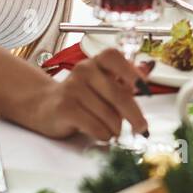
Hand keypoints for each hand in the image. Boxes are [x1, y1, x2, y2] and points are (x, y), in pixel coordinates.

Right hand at [18, 49, 149, 141]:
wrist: (44, 105)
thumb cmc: (81, 96)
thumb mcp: (102, 83)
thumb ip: (123, 80)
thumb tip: (148, 70)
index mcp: (96, 62)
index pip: (114, 57)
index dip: (131, 71)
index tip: (144, 87)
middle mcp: (84, 70)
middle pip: (118, 95)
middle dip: (134, 115)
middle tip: (142, 128)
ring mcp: (72, 88)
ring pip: (108, 115)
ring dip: (115, 129)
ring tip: (113, 131)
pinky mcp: (65, 108)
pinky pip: (95, 126)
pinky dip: (103, 135)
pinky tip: (102, 134)